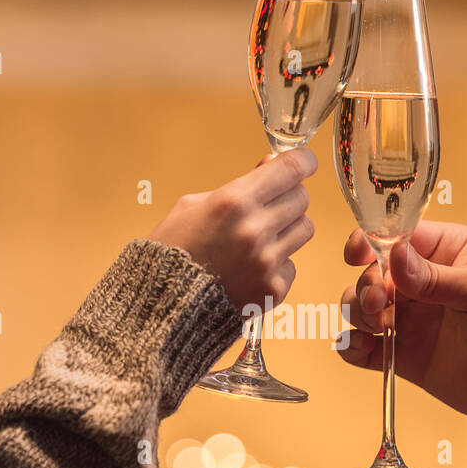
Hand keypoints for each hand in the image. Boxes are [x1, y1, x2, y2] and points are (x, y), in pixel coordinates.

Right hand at [150, 150, 316, 314]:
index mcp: (233, 201)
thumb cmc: (172, 252)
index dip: (303, 161)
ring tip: (260, 237)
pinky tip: (250, 268)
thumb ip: (239, 185)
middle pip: (301, 198)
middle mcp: (254, 230)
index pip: (291, 169)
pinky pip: (292, 264)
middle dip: (289, 195)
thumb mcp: (193, 205)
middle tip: (270, 204)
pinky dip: (277, 263)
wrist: (162, 306)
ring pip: (304, 229)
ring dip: (288, 228)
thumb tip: (270, 165)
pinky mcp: (273, 290)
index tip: (304, 162)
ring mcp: (267, 262)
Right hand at [339, 222, 466, 428]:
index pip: (397, 236)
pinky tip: (361, 348)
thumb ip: (437, 277)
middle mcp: (422, 282)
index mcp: (445, 251)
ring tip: (376, 323)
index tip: (357, 255)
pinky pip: (363, 348)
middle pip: (371, 272)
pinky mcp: (404, 354)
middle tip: (378, 302)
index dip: (370, 242)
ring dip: (357, 312)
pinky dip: (351, 347)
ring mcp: (411, 319)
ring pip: (360, 307)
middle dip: (366, 284)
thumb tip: (394, 257)